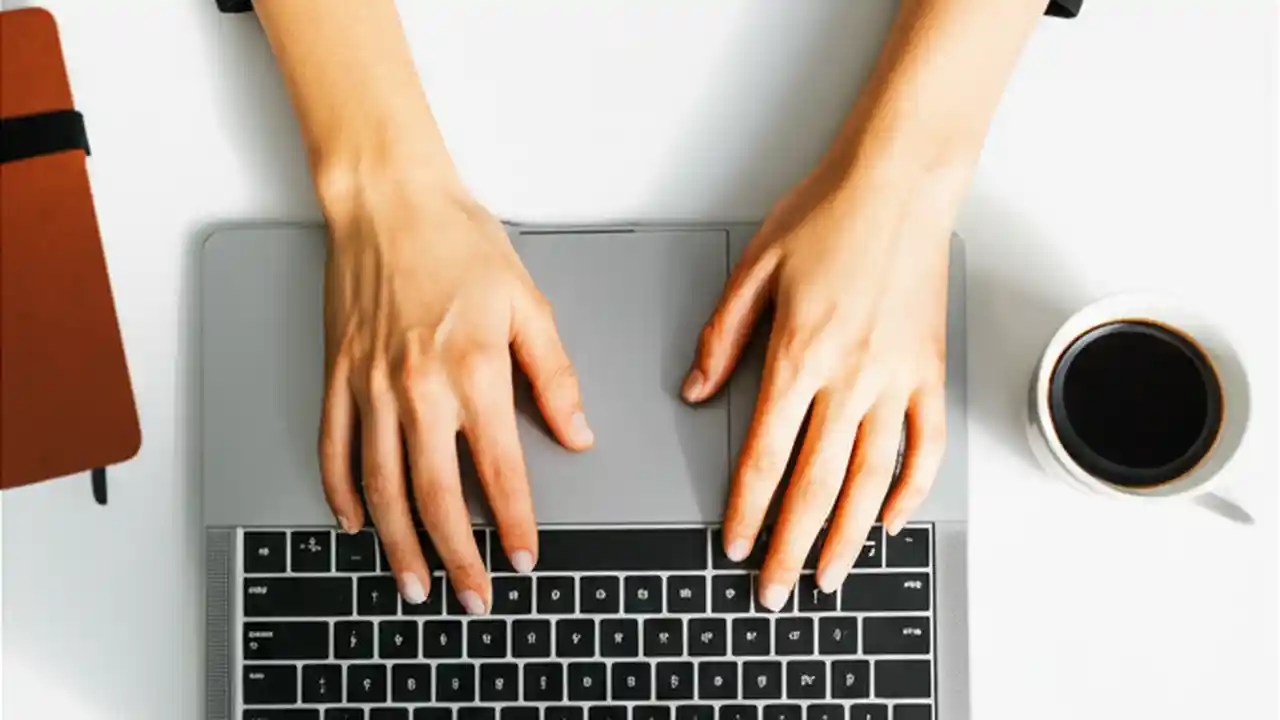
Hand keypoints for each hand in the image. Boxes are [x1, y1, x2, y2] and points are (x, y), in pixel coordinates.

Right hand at [318, 173, 593, 611]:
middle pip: (437, 496)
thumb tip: (578, 433)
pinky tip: (356, 522)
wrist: (388, 200)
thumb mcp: (528, 304)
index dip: (515, 523)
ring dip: (399, 543)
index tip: (523, 559)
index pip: (500, 471)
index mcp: (474, 373)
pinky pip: (334, 448)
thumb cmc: (458, 243)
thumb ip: (555, 377)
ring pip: (382, 486)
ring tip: (413, 584)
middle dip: (457, 557)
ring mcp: (369, 386)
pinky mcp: (337, 376)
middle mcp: (418, 389)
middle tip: (472, 598)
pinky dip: (342, 493)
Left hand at [685, 162, 951, 608]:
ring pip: (870, 479)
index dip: (747, 511)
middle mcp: (848, 377)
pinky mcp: (930, 370)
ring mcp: (896, 378)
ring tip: (830, 577)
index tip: (736, 547)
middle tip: (777, 592)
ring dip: (847, 537)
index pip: (763, 457)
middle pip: (814, 485)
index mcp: (796, 355)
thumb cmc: (826, 215)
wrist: (899, 181)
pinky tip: (892, 520)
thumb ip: (721, 337)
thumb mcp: (753, 268)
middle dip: (790, 547)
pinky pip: (924, 445)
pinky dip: (911, 489)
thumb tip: (696, 389)